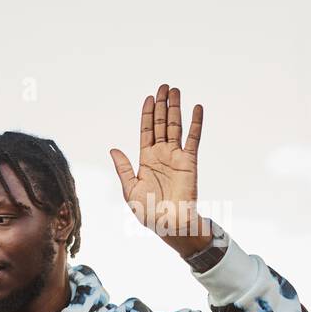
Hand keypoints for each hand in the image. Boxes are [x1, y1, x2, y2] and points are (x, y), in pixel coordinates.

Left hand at [110, 83, 211, 256]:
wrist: (169, 224)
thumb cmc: (148, 212)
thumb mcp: (130, 190)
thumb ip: (123, 168)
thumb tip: (113, 149)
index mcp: (145, 160)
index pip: (146, 131)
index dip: (148, 115)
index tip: (149, 98)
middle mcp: (161, 155)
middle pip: (162, 124)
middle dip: (162, 105)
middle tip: (163, 86)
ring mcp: (176, 156)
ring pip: (176, 126)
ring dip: (176, 108)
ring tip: (175, 90)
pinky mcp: (190, 161)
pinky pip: (193, 138)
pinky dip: (196, 123)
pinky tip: (197, 107)